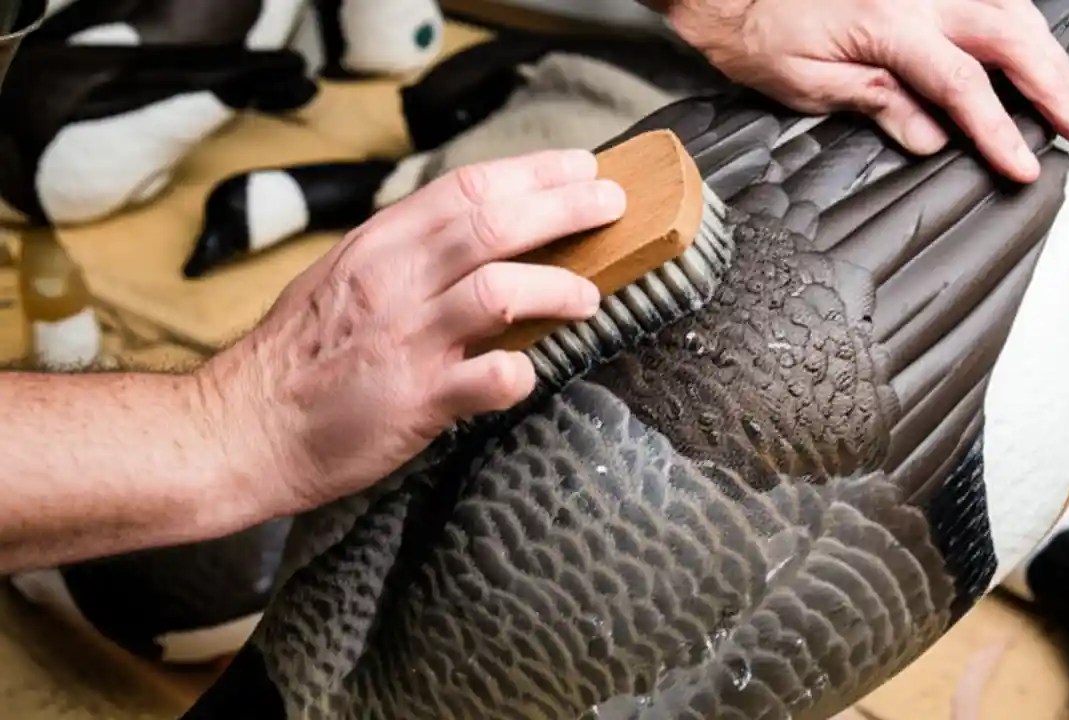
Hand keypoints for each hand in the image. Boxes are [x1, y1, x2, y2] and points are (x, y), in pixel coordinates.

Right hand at [198, 149, 625, 516]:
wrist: (243, 427)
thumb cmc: (300, 354)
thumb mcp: (346, 276)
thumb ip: (411, 254)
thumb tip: (484, 235)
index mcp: (380, 245)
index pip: (468, 188)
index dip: (534, 173)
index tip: (581, 168)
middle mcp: (395, 281)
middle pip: (495, 225)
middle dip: (565, 208)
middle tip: (611, 205)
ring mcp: (407, 339)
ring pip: (500, 291)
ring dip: (559, 287)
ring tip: (590, 294)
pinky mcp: (416, 399)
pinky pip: (488, 379)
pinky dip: (521, 374)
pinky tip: (532, 373)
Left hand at [656, 0, 1068, 181]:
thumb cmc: (759, 33)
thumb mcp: (807, 84)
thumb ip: (876, 103)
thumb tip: (931, 138)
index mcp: (890, 28)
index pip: (964, 87)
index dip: (1000, 131)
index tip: (1025, 166)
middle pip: (1010, 38)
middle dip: (1055, 86)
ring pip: (1009, 8)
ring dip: (1047, 53)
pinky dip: (1019, 20)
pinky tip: (1033, 45)